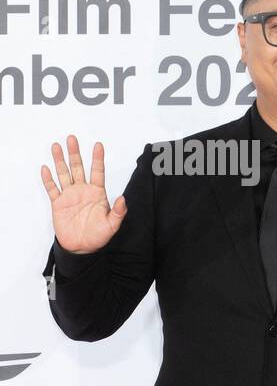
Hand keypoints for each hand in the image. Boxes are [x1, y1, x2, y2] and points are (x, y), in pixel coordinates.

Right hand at [40, 136, 124, 254]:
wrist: (82, 247)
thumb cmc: (99, 236)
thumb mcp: (113, 225)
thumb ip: (119, 212)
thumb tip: (123, 198)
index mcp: (97, 193)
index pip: (98, 172)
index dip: (98, 159)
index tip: (98, 145)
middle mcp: (83, 191)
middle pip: (78, 168)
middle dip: (75, 153)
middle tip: (72, 138)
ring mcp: (70, 196)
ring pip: (64, 174)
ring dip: (60, 160)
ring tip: (56, 146)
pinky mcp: (58, 203)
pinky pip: (52, 189)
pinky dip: (48, 179)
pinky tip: (45, 168)